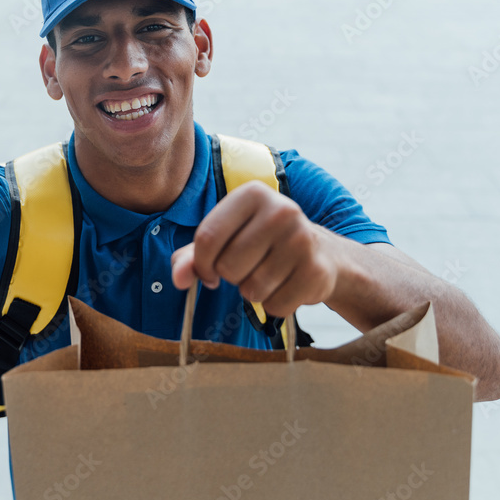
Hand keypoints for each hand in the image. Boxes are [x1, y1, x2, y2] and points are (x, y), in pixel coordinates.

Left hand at [170, 181, 341, 317]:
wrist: (321, 253)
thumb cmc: (262, 243)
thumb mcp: (225, 239)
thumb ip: (192, 256)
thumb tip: (179, 278)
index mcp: (252, 194)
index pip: (207, 237)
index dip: (201, 264)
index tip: (209, 272)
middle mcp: (281, 210)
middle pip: (227, 266)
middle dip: (230, 277)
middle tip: (249, 266)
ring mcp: (302, 240)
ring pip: (251, 289)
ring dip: (253, 291)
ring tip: (269, 274)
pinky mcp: (316, 270)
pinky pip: (275, 305)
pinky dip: (274, 304)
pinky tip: (286, 285)